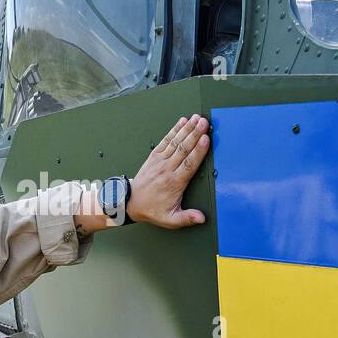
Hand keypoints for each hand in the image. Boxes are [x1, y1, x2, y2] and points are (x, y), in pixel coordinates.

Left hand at [128, 114, 209, 228]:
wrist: (131, 202)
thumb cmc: (153, 210)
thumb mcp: (170, 219)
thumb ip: (187, 218)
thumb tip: (202, 218)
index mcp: (174, 183)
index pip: (188, 164)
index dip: (198, 151)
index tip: (205, 140)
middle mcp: (167, 169)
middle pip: (183, 149)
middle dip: (194, 134)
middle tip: (204, 122)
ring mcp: (160, 161)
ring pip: (175, 142)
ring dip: (187, 129)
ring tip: (197, 118)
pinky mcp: (154, 156)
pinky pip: (166, 141)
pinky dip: (174, 130)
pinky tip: (182, 122)